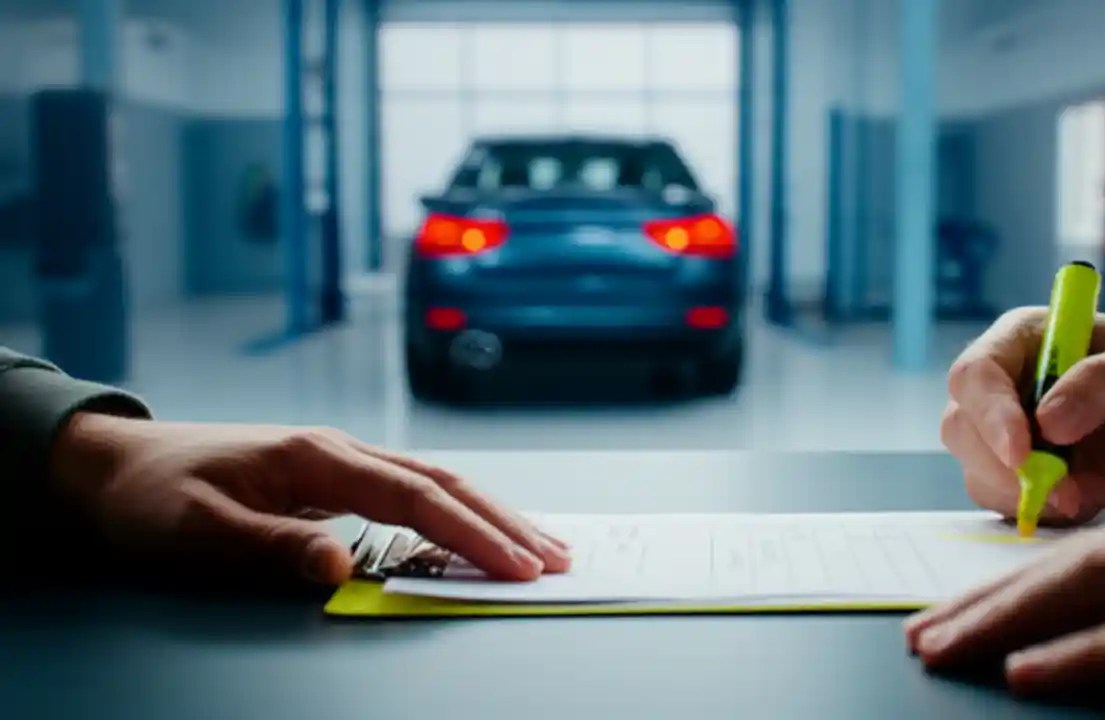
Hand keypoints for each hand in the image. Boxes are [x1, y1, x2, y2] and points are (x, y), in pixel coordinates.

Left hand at [50, 413, 570, 584]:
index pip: (414, 496)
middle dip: (504, 520)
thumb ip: (271, 547)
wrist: (118, 463)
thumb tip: (342, 568)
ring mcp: (341, 460)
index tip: (516, 564)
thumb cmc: (154, 496)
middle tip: (557, 558)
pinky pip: (413, 491)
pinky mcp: (336, 476)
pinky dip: (457, 512)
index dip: (470, 532)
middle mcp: (341, 450)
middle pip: (442, 481)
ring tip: (540, 544)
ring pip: (435, 481)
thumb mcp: (198, 530)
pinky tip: (478, 530)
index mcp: (317, 456)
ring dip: (490, 513)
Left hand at [904, 469, 1104, 693]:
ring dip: (1009, 617)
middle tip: (923, 636)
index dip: (1021, 582)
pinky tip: (1026, 670)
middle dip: (991, 602)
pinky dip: (1087, 651)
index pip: (1096, 547)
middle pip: (1076, 563)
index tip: (962, 613)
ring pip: (1096, 583)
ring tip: (943, 647)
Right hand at [942, 308, 1104, 523]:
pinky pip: (1009, 503)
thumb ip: (1099, 384)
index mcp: (1020, 341)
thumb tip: (1046, 424)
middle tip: (1065, 491)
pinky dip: (1046, 512)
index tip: (1022, 454)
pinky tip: (1092, 497)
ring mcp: (1010, 434)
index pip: (975, 375)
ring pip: (978, 473)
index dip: (989, 415)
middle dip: (1004, 468)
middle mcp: (1003, 386)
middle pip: (962, 429)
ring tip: (1092, 493)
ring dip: (1027, 496)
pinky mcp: (1026, 475)